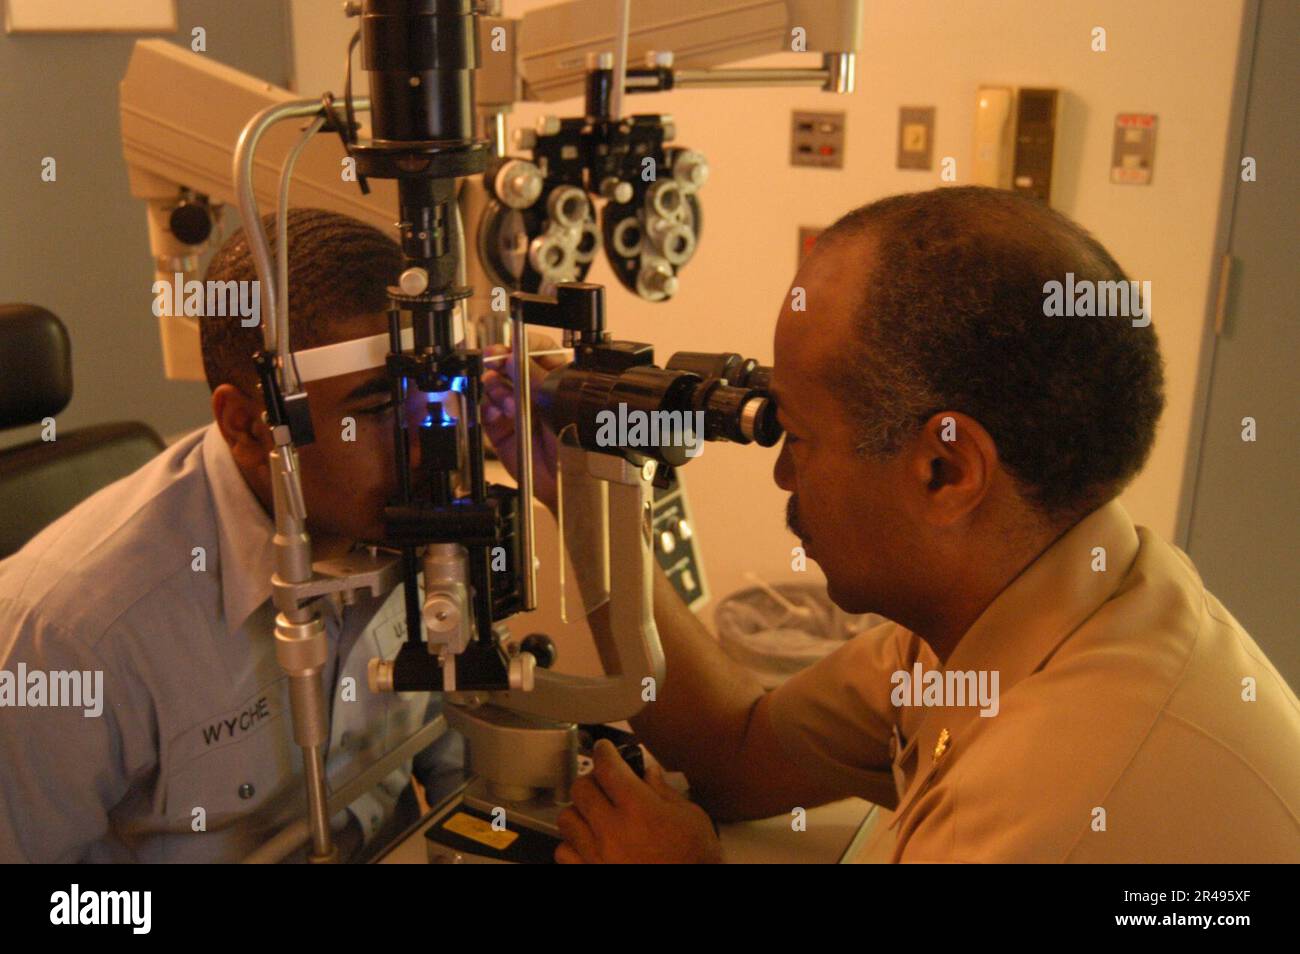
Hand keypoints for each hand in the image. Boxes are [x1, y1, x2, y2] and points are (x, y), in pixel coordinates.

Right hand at [481, 332, 565, 513]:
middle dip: (501, 365)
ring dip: (497, 389)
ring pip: (495, 387)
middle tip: (495, 364)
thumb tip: (513, 358)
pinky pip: (486, 413)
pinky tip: (498, 412)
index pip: (537, 352)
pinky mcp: (502, 432)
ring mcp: (518, 412)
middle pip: (510, 367)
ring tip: (508, 402)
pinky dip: (487, 409)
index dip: (520, 347)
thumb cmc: (580, 448)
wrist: (570, 486)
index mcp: (558, 381)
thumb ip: (535, 379)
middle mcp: (536, 393)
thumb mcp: (560, 405)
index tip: (506, 348)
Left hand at [555, 739, 723, 863]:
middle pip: (581, 789)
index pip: (608, 767)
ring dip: (580, 811)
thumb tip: (648, 773)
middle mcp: (612, 832)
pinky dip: (573, 843)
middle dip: (592, 779)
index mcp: (640, 810)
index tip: (605, 749)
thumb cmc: (697, 859)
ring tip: (596, 814)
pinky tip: (590, 843)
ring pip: (567, 819)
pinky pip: (564, 852)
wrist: (693, 891)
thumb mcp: (691, 818)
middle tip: (605, 783)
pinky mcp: (590, 873)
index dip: (604, 751)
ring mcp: (598, 857)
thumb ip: (664, 792)